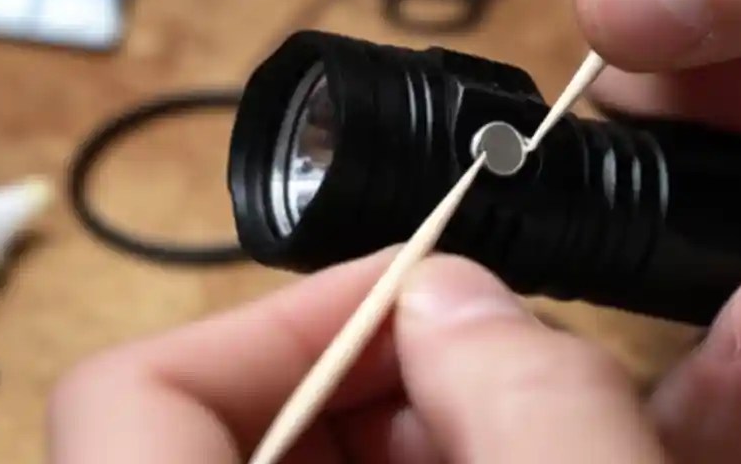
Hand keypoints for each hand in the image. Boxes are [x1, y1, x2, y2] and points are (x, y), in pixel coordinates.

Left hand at [47, 251, 670, 462]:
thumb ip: (530, 412)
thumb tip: (458, 294)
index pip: (134, 395)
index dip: (283, 318)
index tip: (417, 299)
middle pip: (251, 417)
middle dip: (408, 371)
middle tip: (518, 369)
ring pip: (338, 459)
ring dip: (465, 417)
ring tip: (590, 413)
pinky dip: (479, 459)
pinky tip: (605, 440)